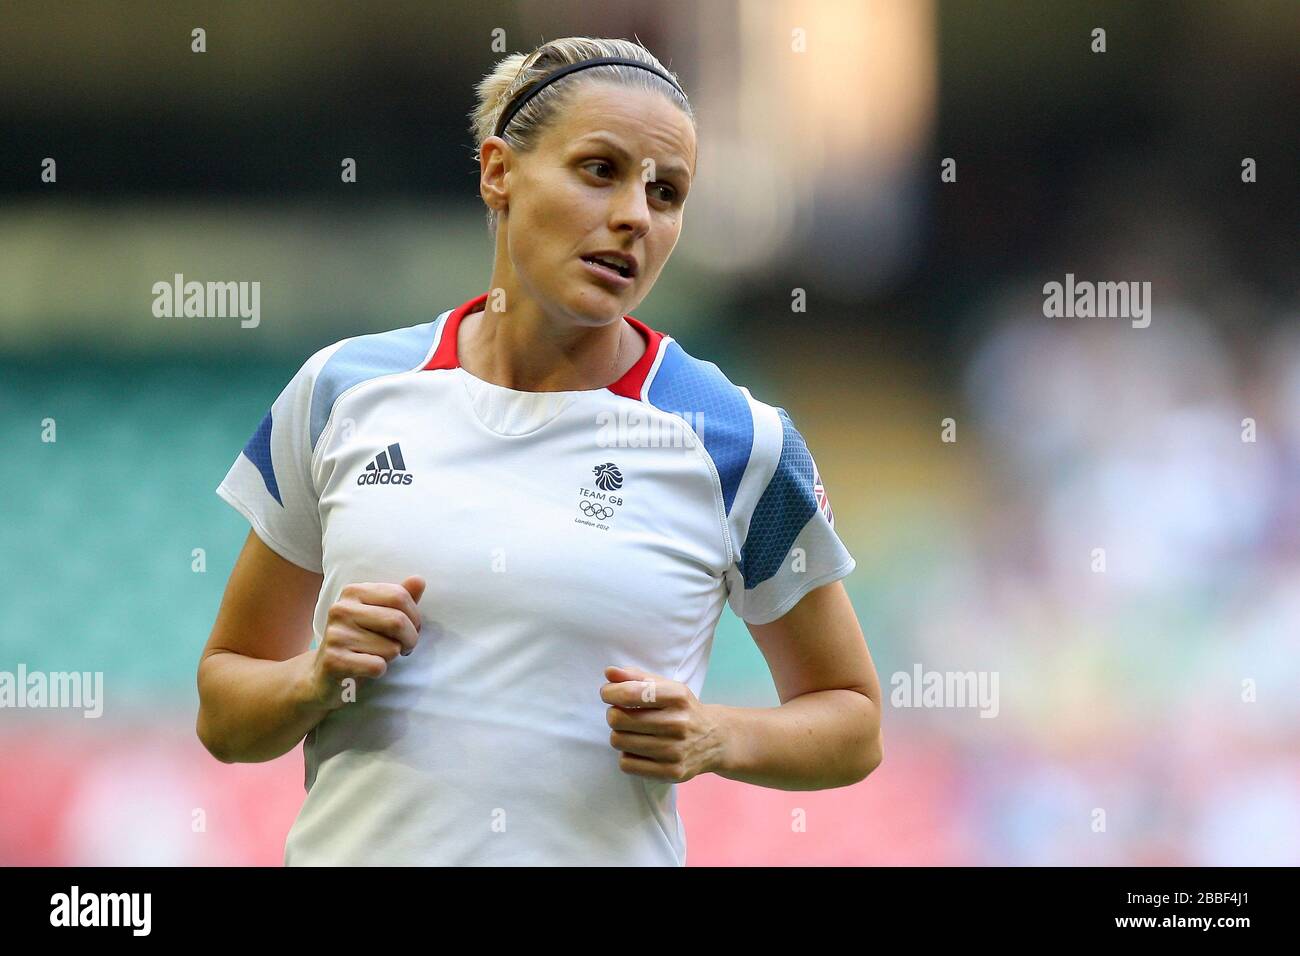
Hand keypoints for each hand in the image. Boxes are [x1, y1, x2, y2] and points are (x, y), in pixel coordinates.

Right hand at [309, 576, 424, 708]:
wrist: (323, 673)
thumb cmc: (359, 640)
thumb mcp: (379, 615)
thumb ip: (400, 598)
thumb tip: (419, 580)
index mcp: (353, 592)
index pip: (399, 596)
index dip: (415, 617)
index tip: (412, 629)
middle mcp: (341, 609)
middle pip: (397, 621)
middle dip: (410, 639)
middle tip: (405, 648)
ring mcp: (336, 635)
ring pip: (391, 648)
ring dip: (392, 657)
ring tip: (378, 656)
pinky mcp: (334, 661)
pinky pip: (377, 666)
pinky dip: (380, 670)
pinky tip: (367, 668)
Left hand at [600, 665, 724, 782]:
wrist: (716, 739)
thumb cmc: (682, 709)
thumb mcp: (666, 686)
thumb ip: (635, 677)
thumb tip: (609, 672)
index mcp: (677, 697)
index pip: (629, 693)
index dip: (610, 693)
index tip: (609, 694)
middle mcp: (678, 723)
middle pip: (617, 719)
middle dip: (613, 714)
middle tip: (622, 714)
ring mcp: (675, 750)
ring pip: (619, 742)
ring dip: (619, 735)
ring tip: (632, 732)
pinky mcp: (671, 772)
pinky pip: (627, 764)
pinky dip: (627, 756)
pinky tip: (640, 749)